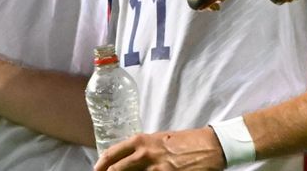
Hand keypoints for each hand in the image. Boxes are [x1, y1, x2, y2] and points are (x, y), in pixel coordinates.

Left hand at [95, 128, 225, 170]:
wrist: (209, 146)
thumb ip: (143, 149)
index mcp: (141, 141)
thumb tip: (128, 160)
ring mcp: (156, 168)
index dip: (102, 164)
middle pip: (117, 170)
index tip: (97, 170)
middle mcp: (145, 154)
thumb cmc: (185, 141)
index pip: (113, 153)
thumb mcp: (159, 139)